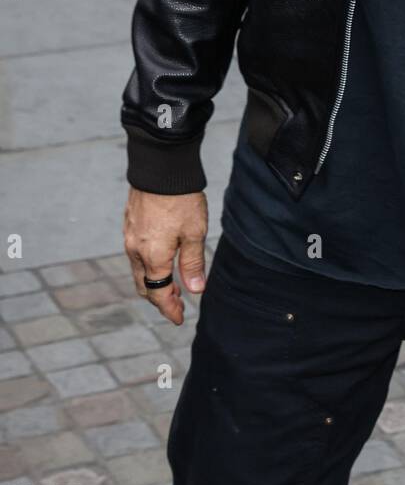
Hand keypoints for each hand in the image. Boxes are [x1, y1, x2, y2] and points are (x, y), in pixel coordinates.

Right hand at [123, 188, 207, 323]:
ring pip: (138, 270)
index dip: (169, 309)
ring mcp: (129, 236)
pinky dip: (147, 264)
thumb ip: (193, 263)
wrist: (160, 167)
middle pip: (144, 285)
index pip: (158, 293)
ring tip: (171, 283)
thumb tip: (195, 290)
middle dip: (160, 298)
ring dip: (153, 281)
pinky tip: (160, 259)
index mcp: (152, 256)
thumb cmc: (181, 199)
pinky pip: (135, 254)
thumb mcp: (194, 232)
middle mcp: (135, 250)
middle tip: (177, 303)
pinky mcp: (129, 224)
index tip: (179, 318)